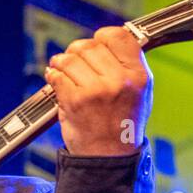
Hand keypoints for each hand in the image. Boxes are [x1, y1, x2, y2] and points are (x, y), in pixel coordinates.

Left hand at [45, 25, 151, 156]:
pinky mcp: (75, 101)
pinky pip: (57, 75)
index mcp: (139, 75)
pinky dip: (52, 76)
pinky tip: (56, 81)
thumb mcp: (139, 92)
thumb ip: (126, 64)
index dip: (102, 37)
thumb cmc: (122, 123)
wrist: (110, 157)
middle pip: (89, 45)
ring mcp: (96, 90)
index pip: (118, 36)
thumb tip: (103, 40)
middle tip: (75, 62)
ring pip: (69, 58)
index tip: (97, 45)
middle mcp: (119, 80)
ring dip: (62, 63)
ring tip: (63, 70)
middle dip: (77, 51)